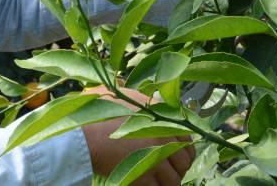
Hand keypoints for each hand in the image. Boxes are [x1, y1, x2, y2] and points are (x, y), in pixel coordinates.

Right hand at [79, 85, 194, 185]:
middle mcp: (164, 140)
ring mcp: (155, 160)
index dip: (185, 151)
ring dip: (168, 182)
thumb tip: (155, 99)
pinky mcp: (144, 177)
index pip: (188, 142)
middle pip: (184, 163)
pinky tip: (147, 185)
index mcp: (164, 121)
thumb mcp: (128, 99)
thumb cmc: (103, 115)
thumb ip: (146, 100)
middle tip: (169, 171)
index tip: (178, 157)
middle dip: (178, 169)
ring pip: (174, 180)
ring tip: (158, 180)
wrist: (88, 137)